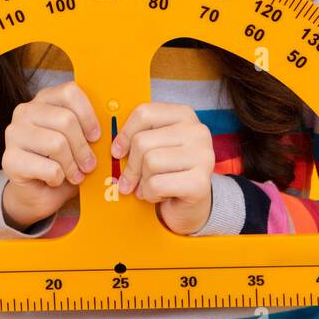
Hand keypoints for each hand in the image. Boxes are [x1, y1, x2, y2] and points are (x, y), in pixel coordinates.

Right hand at [1, 81, 100, 229]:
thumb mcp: (77, 142)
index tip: (96, 136)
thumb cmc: (60, 163)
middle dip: (83, 147)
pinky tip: (55, 180)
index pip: (69, 92)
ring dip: (72, 165)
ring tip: (75, 174)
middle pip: (66, 120)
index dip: (88, 115)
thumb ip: (89, 132)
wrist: (35, 193)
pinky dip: (59, 178)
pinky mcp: (9, 159)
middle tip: (89, 164)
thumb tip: (113, 131)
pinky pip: (48, 167)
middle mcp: (25, 111)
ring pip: (57, 143)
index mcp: (44, 100)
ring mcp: (13, 134)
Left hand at [111, 102, 214, 234]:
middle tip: (130, 180)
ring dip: (143, 181)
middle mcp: (197, 131)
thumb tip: (115, 147)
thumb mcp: (155, 146)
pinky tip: (160, 195)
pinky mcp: (200, 182)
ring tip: (151, 186)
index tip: (118, 152)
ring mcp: (202, 156)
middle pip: (142, 141)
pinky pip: (156, 184)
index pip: (144, 113)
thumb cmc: (169, 172)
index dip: (125, 134)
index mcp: (184, 115)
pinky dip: (151, 194)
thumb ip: (139, 137)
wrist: (191, 205)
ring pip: (149, 162)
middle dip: (131, 166)